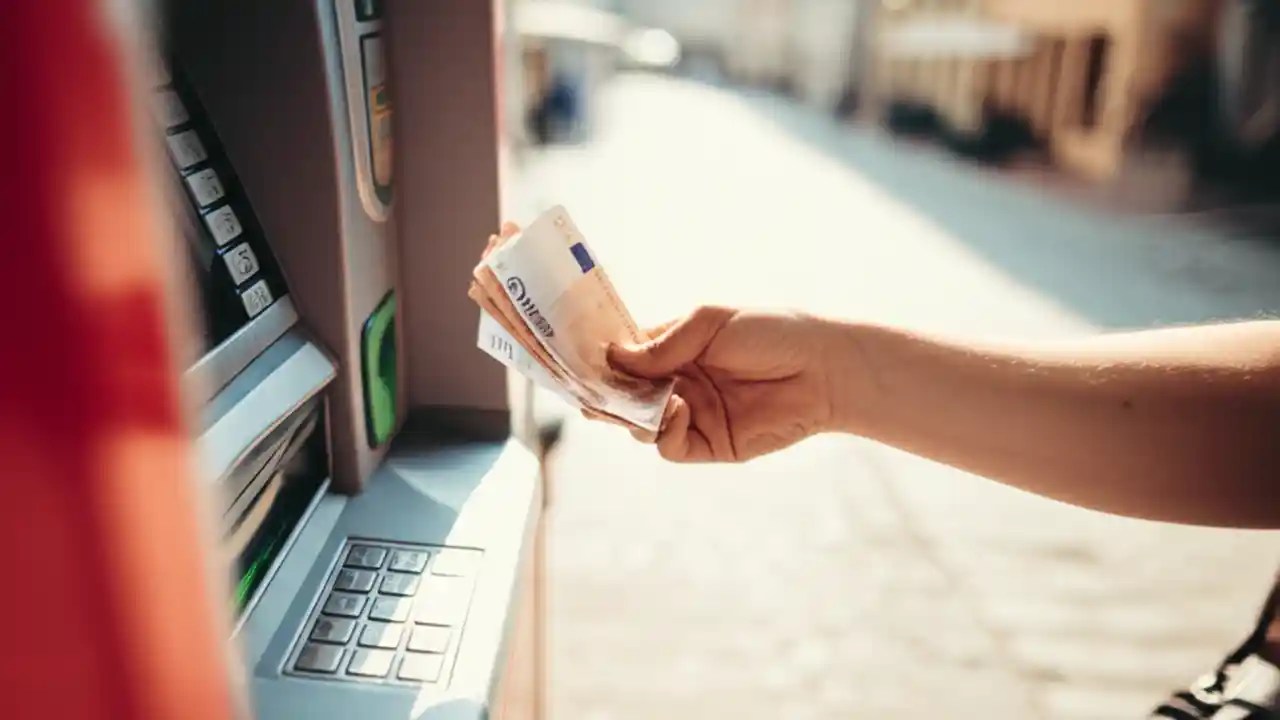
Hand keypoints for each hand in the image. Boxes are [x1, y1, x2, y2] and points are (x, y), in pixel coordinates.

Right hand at [606, 306, 845, 462]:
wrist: (822, 368)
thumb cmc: (772, 331)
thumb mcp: (708, 323)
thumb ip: (662, 344)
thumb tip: (614, 357)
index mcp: (675, 348)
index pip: (625, 357)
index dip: (601, 360)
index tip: (576, 360)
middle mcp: (678, 383)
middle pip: (625, 396)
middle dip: (603, 395)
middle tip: (586, 393)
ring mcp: (691, 415)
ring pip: (639, 425)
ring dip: (630, 415)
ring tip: (638, 401)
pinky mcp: (709, 444)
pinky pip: (668, 446)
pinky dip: (662, 431)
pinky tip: (675, 408)